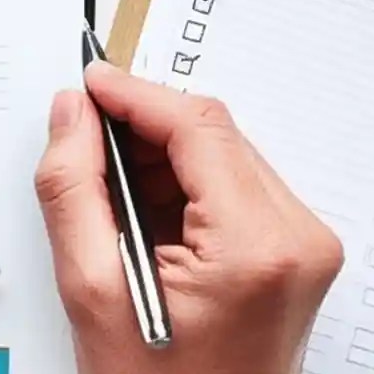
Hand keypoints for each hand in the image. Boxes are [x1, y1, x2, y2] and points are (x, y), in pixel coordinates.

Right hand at [35, 62, 342, 373]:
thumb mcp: (91, 289)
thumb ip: (74, 189)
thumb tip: (72, 118)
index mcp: (256, 247)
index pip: (197, 127)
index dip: (134, 95)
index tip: (89, 84)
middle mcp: (296, 239)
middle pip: (212, 134)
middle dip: (142, 126)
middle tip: (83, 137)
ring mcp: (301, 246)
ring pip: (220, 155)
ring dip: (159, 157)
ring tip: (108, 196)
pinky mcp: (291, 253)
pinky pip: (230, 186)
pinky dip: (180, 184)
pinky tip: (141, 215)